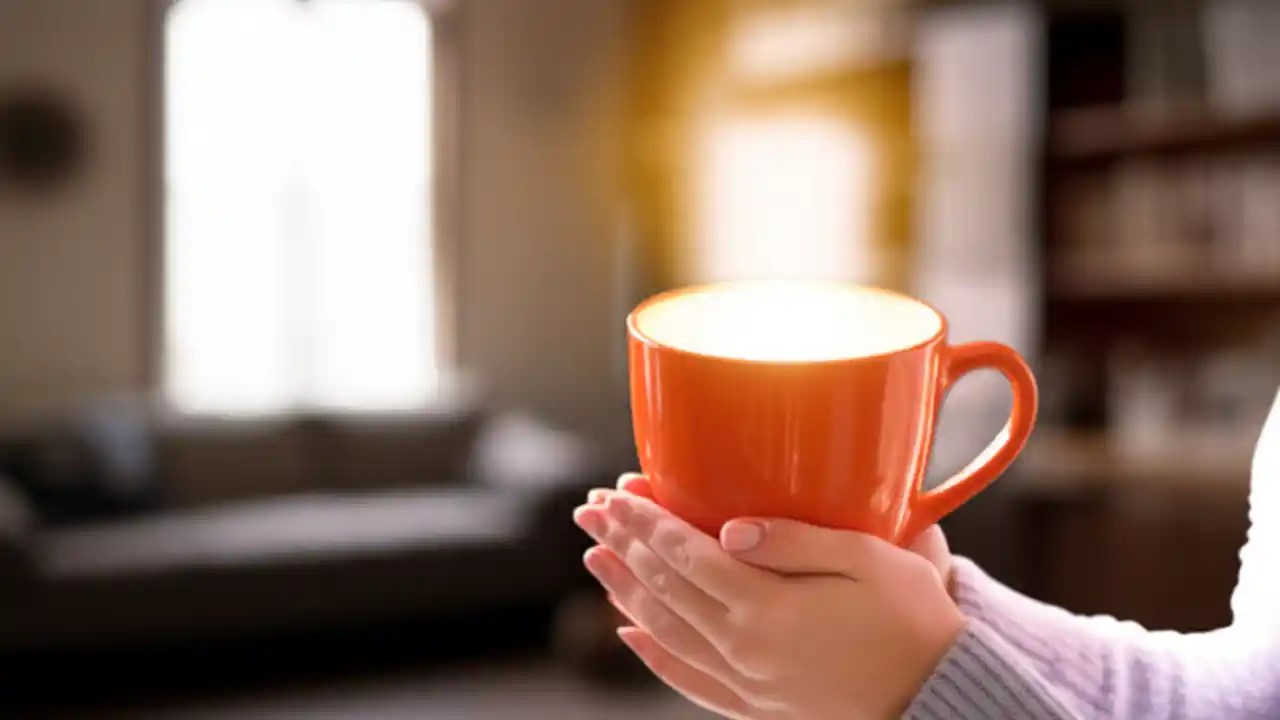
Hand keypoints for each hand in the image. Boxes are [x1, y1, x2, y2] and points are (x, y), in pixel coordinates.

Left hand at [572, 474, 964, 719]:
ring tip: (594, 558)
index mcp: (768, 608)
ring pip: (665, 632)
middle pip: (665, 589)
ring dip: (624, 591)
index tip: (617, 491)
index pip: (686, 555)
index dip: (647, 520)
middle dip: (623, 544)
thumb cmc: (915, 617)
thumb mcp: (868, 560)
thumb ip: (794, 541)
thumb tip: (729, 529)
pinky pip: (688, 680)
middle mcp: (746, 650)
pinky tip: (629, 633)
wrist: (942, 693)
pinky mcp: (757, 705)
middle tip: (591, 511)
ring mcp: (748, 683)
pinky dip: (652, 654)